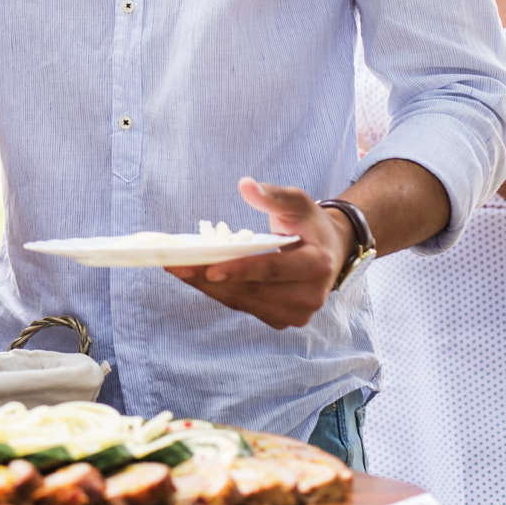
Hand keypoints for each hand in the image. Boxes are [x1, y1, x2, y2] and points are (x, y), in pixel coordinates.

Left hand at [166, 177, 353, 331]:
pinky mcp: (283, 319)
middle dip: (211, 278)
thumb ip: (272, 196)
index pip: (272, 270)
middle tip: (176, 265)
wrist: (330, 252)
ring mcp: (297, 313)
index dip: (240, 270)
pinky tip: (197, 278)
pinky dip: (220, 293)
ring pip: (244, 301)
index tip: (209, 268)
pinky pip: (245, 306)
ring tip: (179, 270)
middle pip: (252, 289)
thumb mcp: (296, 203)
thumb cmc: (308, 224)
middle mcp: (311, 296)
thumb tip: (245, 185)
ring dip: (209, 288)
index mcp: (318, 266)